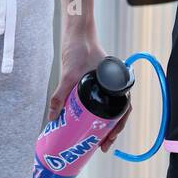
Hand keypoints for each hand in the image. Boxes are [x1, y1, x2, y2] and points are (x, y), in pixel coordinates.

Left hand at [48, 31, 131, 154]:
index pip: (124, 108)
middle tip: (104, 144)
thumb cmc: (80, 48)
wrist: (77, 33)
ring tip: (98, 138)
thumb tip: (53, 117)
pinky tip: (87, 121)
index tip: (111, 138)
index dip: (119, 126)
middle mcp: (113, 84)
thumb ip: (60, 95)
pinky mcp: (94, 82)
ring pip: (108, 107)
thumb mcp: (69, 74)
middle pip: (117, 112)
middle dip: (112, 130)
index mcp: (115, 83)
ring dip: (105, 123)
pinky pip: (99, 101)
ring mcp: (104, 84)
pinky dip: (96, 113)